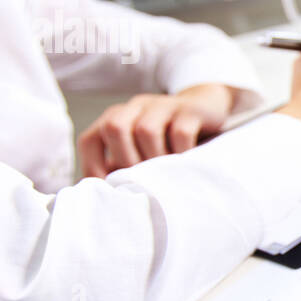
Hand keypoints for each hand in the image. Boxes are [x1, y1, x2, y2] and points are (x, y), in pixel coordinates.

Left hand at [78, 83, 235, 176]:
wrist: (209, 107)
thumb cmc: (169, 138)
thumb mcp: (142, 148)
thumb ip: (124, 165)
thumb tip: (105, 195)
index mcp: (119, 116)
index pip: (91, 139)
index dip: (92, 166)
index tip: (108, 189)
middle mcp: (137, 107)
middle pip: (115, 127)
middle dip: (125, 160)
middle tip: (142, 179)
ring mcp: (164, 106)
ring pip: (147, 130)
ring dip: (154, 158)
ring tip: (165, 174)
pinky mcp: (190, 111)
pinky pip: (180, 133)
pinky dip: (181, 152)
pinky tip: (185, 163)